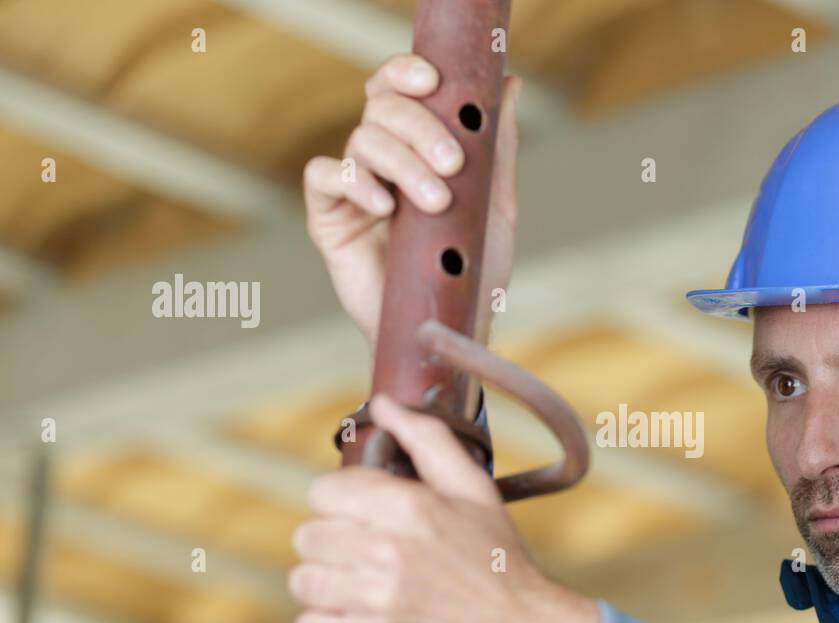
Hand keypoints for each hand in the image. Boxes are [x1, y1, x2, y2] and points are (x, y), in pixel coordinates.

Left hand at [289, 395, 600, 622]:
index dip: (341, 506)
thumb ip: (428, 439)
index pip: (323, 492)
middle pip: (308, 537)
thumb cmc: (502, 564)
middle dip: (334, 547)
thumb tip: (383, 404)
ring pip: (303, 581)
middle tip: (369, 561)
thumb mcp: (475, 491)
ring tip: (362, 593)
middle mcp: (385, 549)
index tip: (364, 522)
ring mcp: (375, 600)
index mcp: (408, 506)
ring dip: (327, 588)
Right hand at [304, 55, 521, 350]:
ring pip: (363, 140)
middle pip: (383, 108)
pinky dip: (354, 182)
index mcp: (416, 147)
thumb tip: (509, 84)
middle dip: (420, 127)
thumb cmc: (472, 272)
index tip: (433, 80)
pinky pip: (325, 177)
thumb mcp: (494, 205)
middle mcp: (382, 159)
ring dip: (402, 163)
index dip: (407, 73)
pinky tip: (383, 206)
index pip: (399, 89)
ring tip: (434, 202)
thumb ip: (498, 147)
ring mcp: (354, 187)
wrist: (449, 330)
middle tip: (453, 164)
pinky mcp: (329, 218)